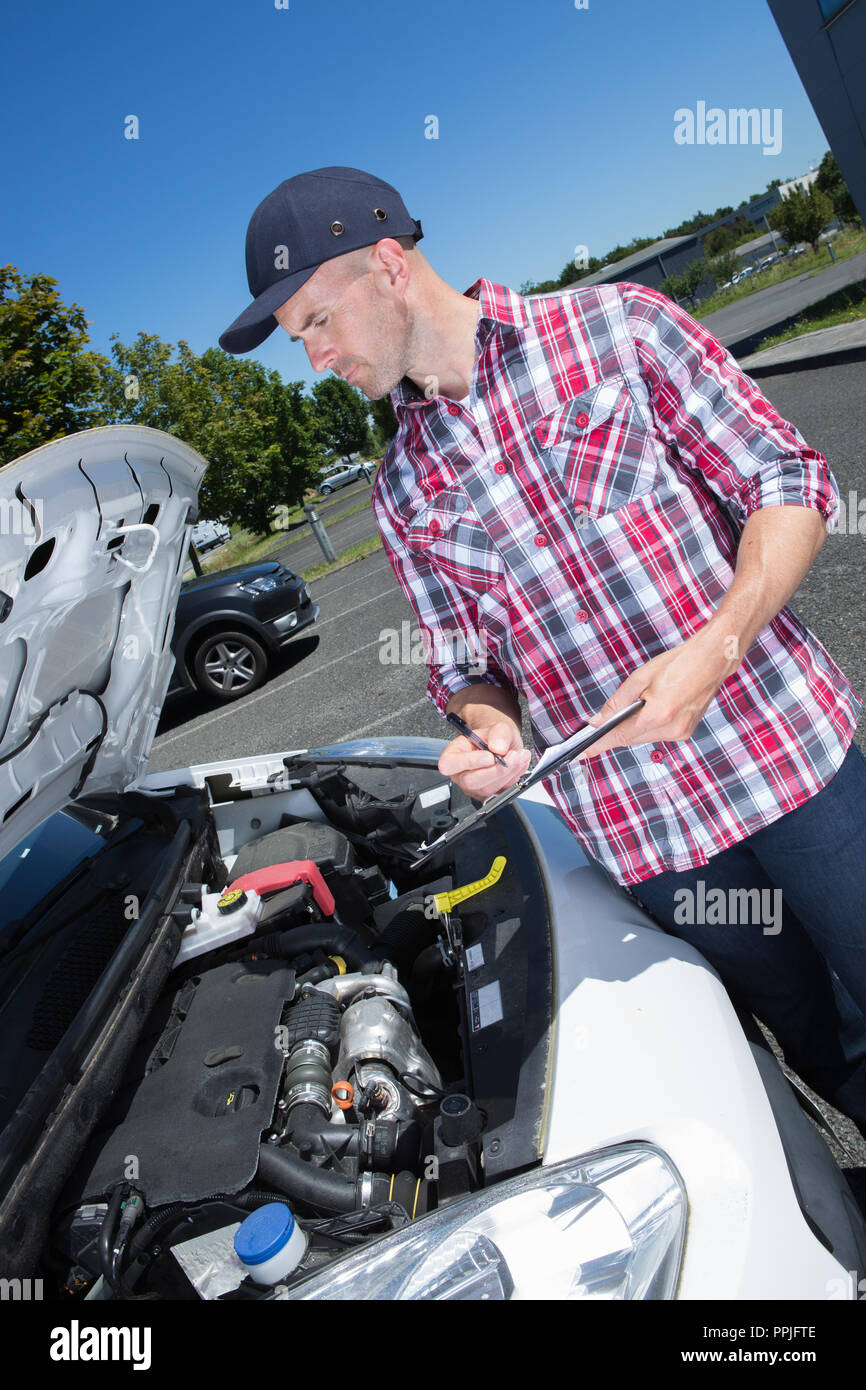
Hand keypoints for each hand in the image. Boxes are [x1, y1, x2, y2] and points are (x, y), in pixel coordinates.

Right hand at [438, 718, 530, 801]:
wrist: (503, 745)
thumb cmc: (493, 737)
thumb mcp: (498, 727)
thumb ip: (498, 733)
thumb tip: (498, 748)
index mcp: (454, 754)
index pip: (449, 764)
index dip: (469, 762)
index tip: (490, 756)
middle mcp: (460, 773)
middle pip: (471, 781)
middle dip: (496, 770)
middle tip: (513, 755)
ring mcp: (474, 787)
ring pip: (487, 789)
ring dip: (508, 773)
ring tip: (519, 756)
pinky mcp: (488, 794)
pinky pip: (499, 792)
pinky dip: (513, 778)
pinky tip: (518, 764)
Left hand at [577, 626, 737, 758]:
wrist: (712, 660)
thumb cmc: (679, 663)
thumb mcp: (641, 677)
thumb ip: (617, 702)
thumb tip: (599, 720)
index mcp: (659, 714)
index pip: (620, 736)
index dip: (599, 745)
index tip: (582, 752)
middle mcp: (672, 729)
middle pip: (631, 739)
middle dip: (613, 734)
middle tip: (596, 728)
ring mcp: (682, 733)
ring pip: (644, 737)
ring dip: (631, 729)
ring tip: (623, 714)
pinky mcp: (687, 732)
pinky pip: (657, 734)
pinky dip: (646, 727)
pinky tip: (643, 714)